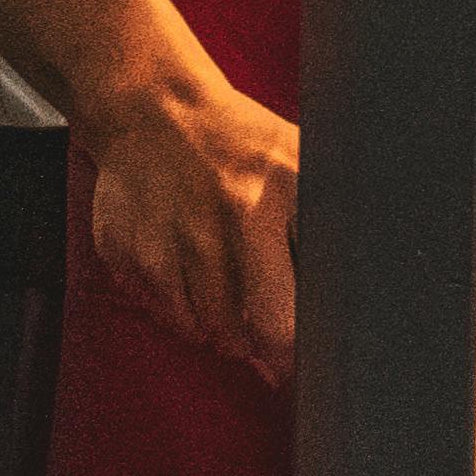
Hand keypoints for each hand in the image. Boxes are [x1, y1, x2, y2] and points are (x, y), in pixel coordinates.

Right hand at [73, 63, 302, 379]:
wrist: (154, 110)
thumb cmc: (241, 143)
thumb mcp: (303, 166)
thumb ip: (328, 228)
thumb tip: (351, 296)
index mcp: (267, 205)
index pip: (282, 320)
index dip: (294, 354)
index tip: (301, 364)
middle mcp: (212, 229)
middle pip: (237, 334)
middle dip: (258, 346)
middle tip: (268, 329)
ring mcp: (163, 243)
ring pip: (198, 329)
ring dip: (218, 324)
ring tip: (229, 282)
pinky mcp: (124, 252)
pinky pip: (159, 310)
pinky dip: (179, 305)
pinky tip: (191, 267)